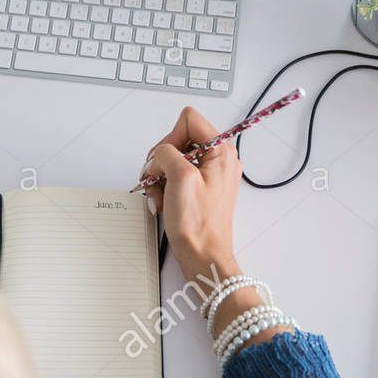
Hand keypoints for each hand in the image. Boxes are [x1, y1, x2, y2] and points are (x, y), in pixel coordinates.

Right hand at [142, 108, 292, 347]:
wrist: (203, 257)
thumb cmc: (198, 225)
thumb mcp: (180, 177)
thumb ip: (167, 152)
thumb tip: (159, 154)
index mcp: (220, 151)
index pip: (188, 120)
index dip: (170, 138)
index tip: (164, 161)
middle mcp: (218, 159)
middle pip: (177, 140)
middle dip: (161, 161)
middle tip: (157, 181)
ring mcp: (209, 174)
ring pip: (172, 159)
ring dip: (159, 177)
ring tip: (159, 197)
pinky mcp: (199, 188)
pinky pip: (174, 176)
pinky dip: (163, 187)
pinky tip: (162, 203)